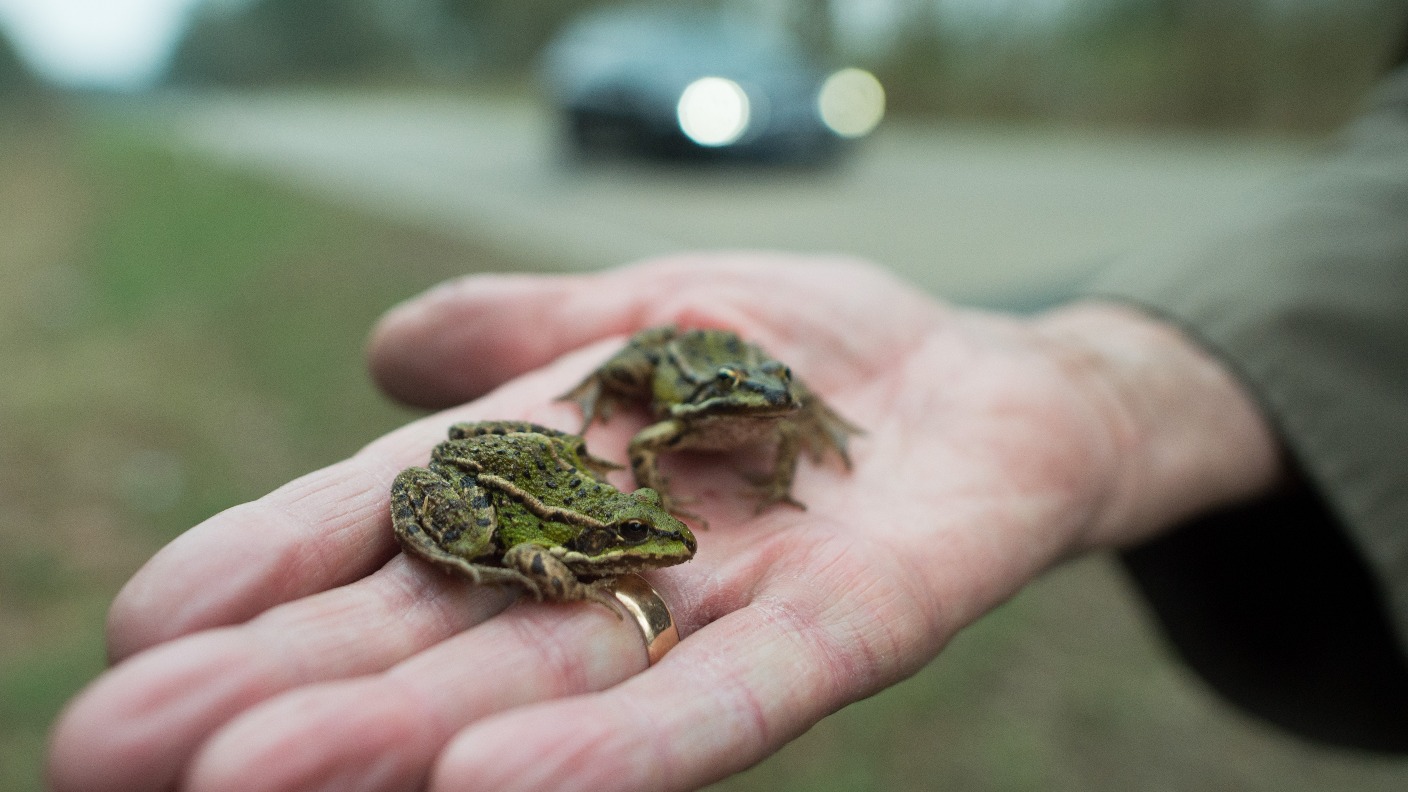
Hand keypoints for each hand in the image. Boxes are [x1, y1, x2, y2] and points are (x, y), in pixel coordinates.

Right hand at [47, 254, 1280, 791]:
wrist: (989, 389)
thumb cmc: (805, 352)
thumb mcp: (653, 301)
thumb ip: (527, 323)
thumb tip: (387, 347)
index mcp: (557, 475)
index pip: (392, 523)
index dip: (269, 569)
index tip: (139, 627)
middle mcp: (614, 566)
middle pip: (432, 631)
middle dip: (282, 688)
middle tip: (110, 754)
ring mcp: (723, 606)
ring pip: (546, 679)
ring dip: (402, 736)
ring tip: (255, 785)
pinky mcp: (849, 628)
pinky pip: (730, 697)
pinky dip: (620, 747)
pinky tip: (497, 784)